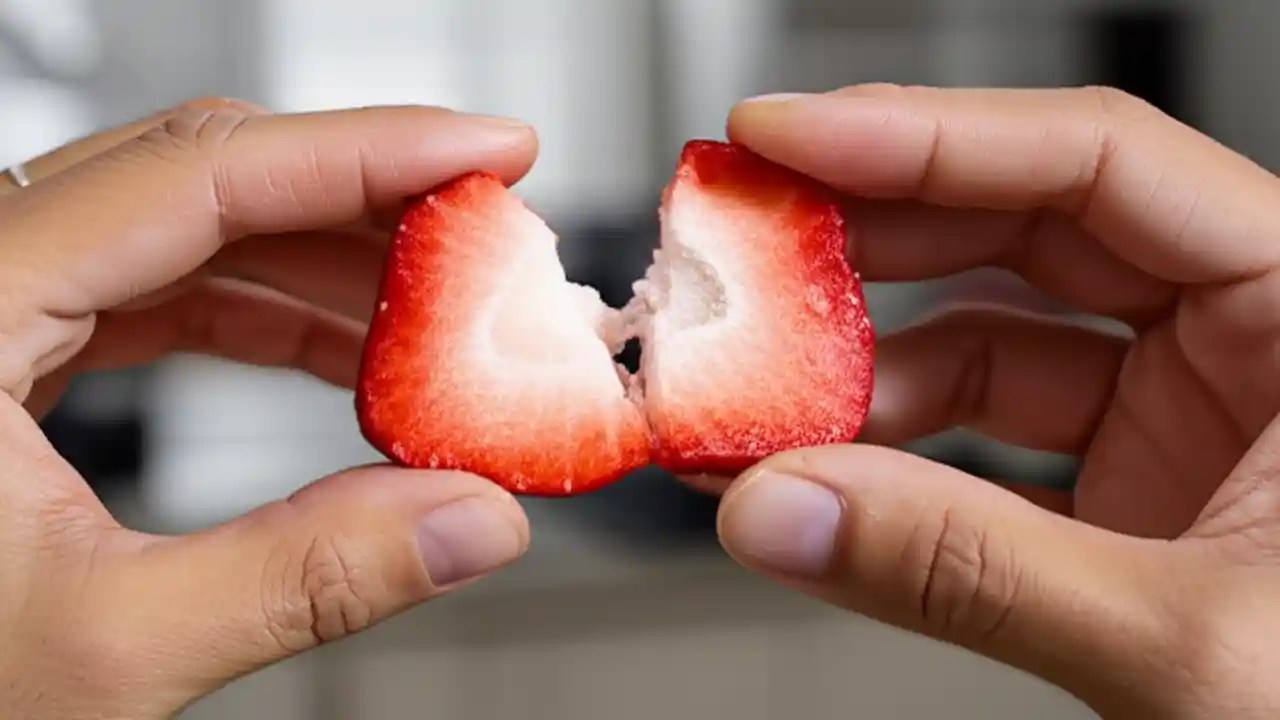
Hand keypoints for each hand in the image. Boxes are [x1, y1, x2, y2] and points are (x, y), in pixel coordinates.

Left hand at [0, 98, 535, 717]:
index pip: (198, 176)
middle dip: (364, 200)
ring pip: (188, 231)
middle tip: (482, 230)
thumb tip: (467, 523)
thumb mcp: (105, 646)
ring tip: (436, 314)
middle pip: (201, 178)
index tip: (486, 155)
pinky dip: (268, 314)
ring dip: (327, 263)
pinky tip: (347, 355)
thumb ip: (304, 577)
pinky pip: (162, 293)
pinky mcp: (11, 351)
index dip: (368, 152)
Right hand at [711, 85, 1279, 717]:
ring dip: (865, 370)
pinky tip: (824, 472)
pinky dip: (898, 459)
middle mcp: (1254, 346)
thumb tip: (785, 512)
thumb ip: (974, 573)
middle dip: (870, 238)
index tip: (786, 139)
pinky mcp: (1138, 497)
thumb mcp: (1191, 645)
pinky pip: (993, 446)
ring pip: (997, 342)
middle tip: (749, 239)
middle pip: (1031, 230)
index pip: (1103, 163)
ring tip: (764, 398)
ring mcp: (1189, 422)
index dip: (926, 136)